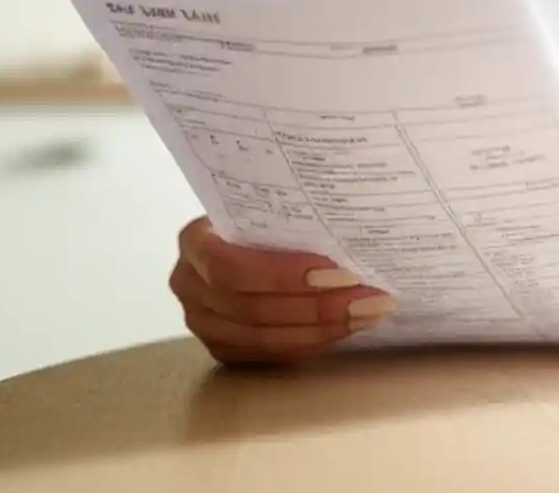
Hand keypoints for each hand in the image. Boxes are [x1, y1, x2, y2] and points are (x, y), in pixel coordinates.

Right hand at [169, 217, 394, 365]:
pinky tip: (345, 328)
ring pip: (263, 337)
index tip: (340, 272)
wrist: (244, 239)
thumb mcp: (268, 204)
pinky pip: (269, 354)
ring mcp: (203, 323)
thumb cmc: (262, 216)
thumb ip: (293, 211)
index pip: (230, 267)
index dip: (284, 275)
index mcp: (195, 242)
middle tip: (369, 298)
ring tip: (368, 313)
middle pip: (251, 308)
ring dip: (322, 329)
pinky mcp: (223, 348)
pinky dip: (311, 342)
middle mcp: (189, 286)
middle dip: (317, 306)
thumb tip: (351, 214)